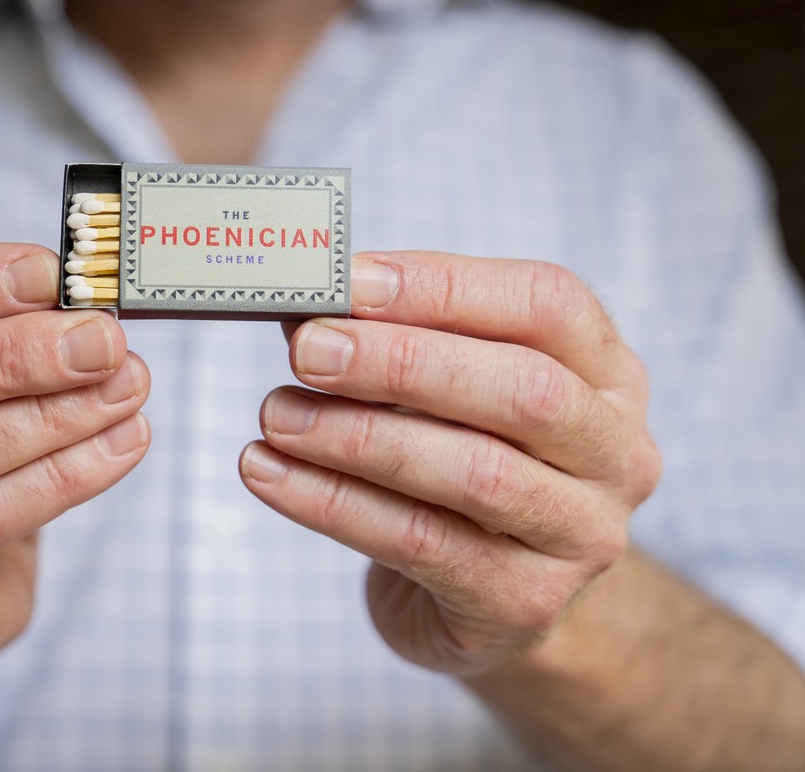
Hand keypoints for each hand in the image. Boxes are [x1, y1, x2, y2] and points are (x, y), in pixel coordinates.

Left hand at [240, 251, 660, 676]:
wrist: (495, 604)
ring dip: (358, 437)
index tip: (351, 281)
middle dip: (403, 363)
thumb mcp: (446, 395)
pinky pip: (420, 545)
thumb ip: (392, 343)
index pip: (549, 305)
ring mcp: (582, 536)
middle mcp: (616, 454)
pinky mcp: (524, 602)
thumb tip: (301, 307)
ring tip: (277, 416)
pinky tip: (269, 473)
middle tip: (308, 351)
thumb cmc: (461, 465)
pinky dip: (333, 503)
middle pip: (523, 391)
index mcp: (608, 376)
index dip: (446, 286)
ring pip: (474, 473)